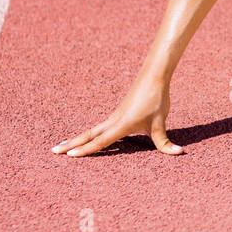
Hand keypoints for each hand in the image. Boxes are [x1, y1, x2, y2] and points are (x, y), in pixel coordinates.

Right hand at [51, 77, 181, 156]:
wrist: (153, 76)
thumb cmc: (156, 99)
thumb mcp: (161, 123)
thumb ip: (165, 142)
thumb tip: (178, 153)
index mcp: (121, 125)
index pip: (100, 141)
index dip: (85, 150)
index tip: (69, 156)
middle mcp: (113, 121)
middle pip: (88, 135)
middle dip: (71, 144)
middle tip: (53, 151)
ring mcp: (114, 116)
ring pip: (92, 130)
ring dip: (77, 138)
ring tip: (64, 145)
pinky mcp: (118, 113)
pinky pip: (100, 126)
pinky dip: (90, 133)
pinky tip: (87, 137)